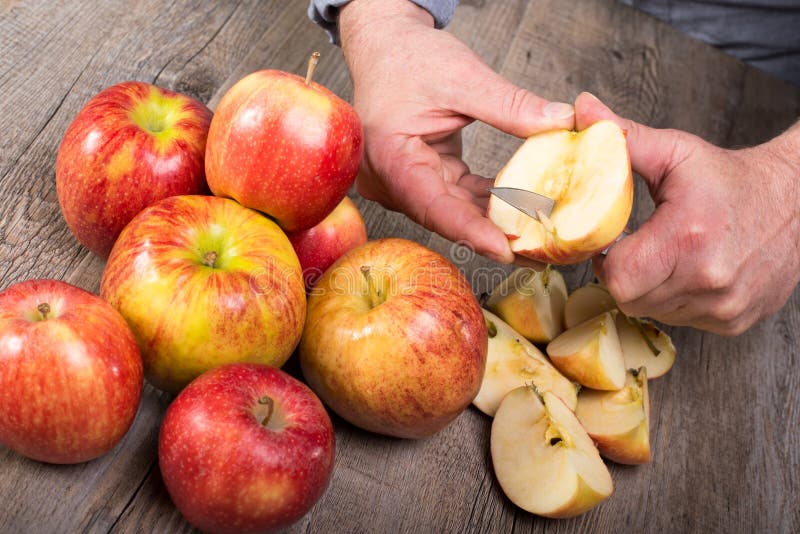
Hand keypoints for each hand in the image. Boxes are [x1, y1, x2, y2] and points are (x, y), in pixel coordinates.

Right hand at [339, 0, 574, 262]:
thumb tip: (562, 121)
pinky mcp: (419, 177)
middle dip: (492, 233)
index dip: (472, 232)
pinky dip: (486, 200)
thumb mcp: (463, 76)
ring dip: (493, 220)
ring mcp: (403, 182)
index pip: (435, 207)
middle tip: (539, 252)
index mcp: (390, 158)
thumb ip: (511, 105)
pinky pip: (455, 197)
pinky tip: (520, 206)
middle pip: (446, 217)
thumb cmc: (409, 57)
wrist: (384, 46)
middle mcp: (390, 180)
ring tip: (538, 233)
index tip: (509, 251)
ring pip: (453, 211)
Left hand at [575, 92, 799, 334]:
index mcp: (689, 237)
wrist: (797, 200)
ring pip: (654, 311)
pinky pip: (682, 319)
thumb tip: (580, 110)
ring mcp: (725, 306)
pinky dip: (675, 299)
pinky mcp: (734, 322)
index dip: (607, 258)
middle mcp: (710, 280)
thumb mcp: (676, 153)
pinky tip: (686, 271)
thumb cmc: (730, 177)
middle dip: (624, 274)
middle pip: (630, 299)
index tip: (615, 238)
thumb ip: (624, 137)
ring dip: (649, 288)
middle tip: (635, 246)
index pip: (617, 276)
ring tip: (662, 255)